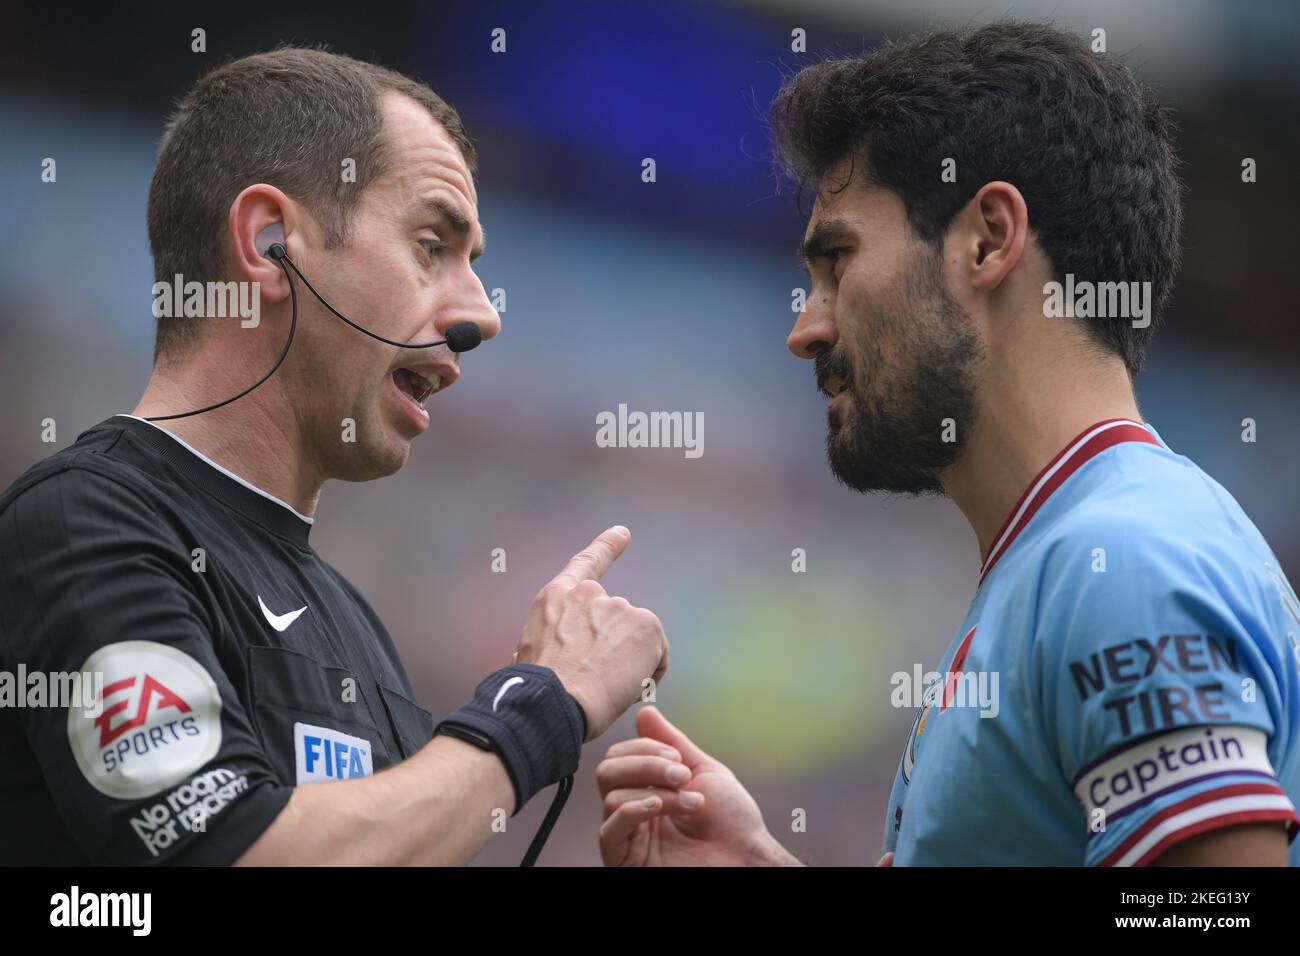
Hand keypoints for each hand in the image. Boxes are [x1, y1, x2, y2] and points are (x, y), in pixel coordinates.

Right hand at [515, 526, 667, 740]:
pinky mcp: (647, 624)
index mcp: (556, 598)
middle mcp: (590, 594)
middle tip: (594, 682)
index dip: (605, 547)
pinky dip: (648, 677)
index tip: (622, 533)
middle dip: (613, 652)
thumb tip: (564, 656)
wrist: (555, 701)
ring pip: (636, 644)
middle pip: (616, 625)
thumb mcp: (533, 653)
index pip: (585, 565)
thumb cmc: (540, 691)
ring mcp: (620, 606)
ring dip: (628, 666)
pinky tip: (625, 690)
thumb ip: (557, 640)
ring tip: (602, 690)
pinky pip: (657, 658)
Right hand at [597, 706, 794, 865]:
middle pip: (607, 771)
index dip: (644, 748)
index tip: (678, 758)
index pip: (620, 756)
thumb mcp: (703, 771)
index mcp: (647, 788)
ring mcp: (630, 835)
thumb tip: (645, 712)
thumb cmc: (732, 821)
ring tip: (688, 801)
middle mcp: (634, 809)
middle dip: (644, 764)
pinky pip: (609, 830)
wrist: (746, 856)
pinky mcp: (626, 859)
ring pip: (610, 796)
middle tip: (680, 775)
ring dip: (655, 790)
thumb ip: (672, 743)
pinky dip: (633, 810)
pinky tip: (657, 806)